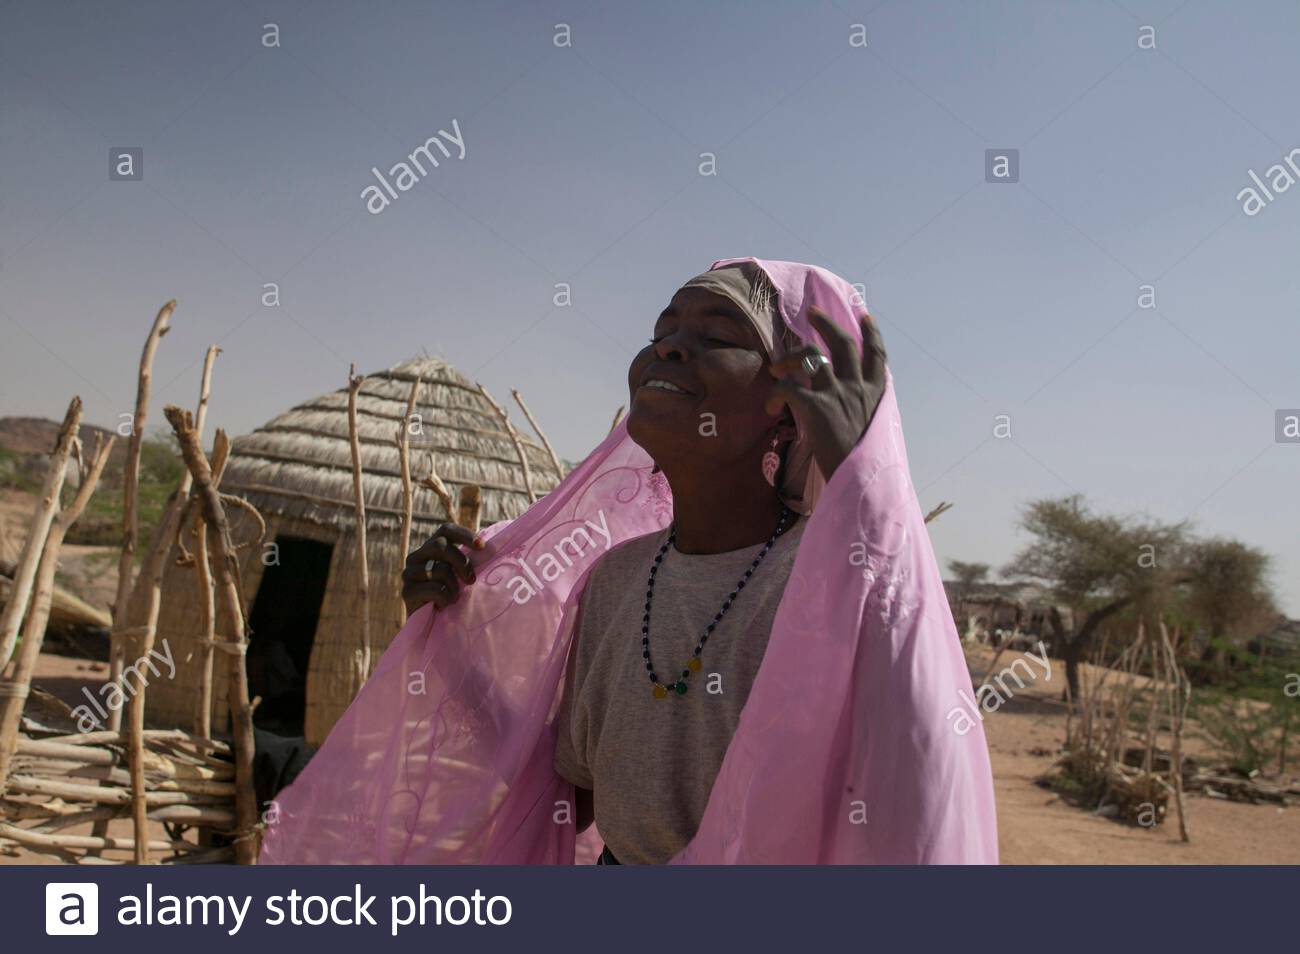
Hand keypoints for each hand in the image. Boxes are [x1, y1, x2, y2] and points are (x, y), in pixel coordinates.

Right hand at [401, 522, 484, 616]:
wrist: (430, 624)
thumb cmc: (449, 596)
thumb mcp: (459, 575)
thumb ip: (467, 561)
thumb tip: (490, 549)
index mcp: (430, 548)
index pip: (445, 530)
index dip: (464, 534)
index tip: (481, 546)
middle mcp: (416, 557)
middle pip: (441, 546)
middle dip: (462, 563)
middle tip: (471, 580)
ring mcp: (409, 573)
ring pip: (440, 570)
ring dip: (454, 587)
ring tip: (454, 598)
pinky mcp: (407, 592)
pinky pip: (435, 589)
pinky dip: (446, 599)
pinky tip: (444, 605)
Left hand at [764, 308, 886, 480]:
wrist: (861, 483)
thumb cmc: (863, 463)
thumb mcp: (872, 430)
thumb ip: (863, 412)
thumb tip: (851, 407)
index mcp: (874, 394)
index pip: (877, 355)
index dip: (872, 333)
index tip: (866, 316)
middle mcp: (857, 388)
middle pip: (843, 343)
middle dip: (826, 323)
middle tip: (812, 312)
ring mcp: (838, 394)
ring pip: (813, 355)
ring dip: (791, 355)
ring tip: (777, 365)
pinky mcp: (817, 408)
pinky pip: (788, 388)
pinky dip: (774, 394)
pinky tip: (769, 408)